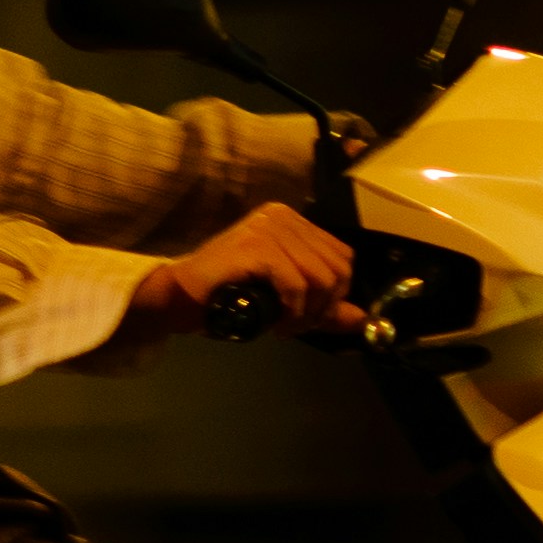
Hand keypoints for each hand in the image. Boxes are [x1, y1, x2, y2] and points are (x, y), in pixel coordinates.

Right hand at [126, 201, 363, 343]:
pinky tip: (275, 322)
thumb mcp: (284, 299)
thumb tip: (362, 319)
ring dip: (307, 314)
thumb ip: (323, 306)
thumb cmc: (227, 296)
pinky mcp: (257, 245)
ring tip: (284, 326)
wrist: (179, 297)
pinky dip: (292, 311)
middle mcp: (282, 216)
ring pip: (321, 278)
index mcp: (291, 220)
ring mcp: (269, 227)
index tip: (309, 317)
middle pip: (337, 268)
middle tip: (296, 326)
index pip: (342, 256)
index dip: (335, 295)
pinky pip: (297, 284)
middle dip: (324, 308)